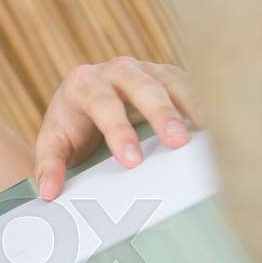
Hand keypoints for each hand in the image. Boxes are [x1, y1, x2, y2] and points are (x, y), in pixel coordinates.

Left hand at [34, 57, 202, 200]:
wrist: (82, 103)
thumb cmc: (70, 125)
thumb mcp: (53, 144)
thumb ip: (49, 166)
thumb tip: (48, 193)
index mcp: (83, 83)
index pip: (102, 103)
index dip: (118, 131)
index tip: (132, 160)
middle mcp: (115, 70)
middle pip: (141, 85)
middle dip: (160, 113)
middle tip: (177, 142)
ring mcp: (143, 69)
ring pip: (169, 80)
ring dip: (188, 105)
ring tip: (205, 133)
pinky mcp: (165, 75)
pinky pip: (186, 83)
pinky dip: (200, 100)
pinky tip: (213, 123)